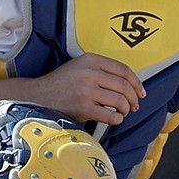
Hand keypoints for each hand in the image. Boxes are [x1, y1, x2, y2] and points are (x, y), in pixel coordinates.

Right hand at [24, 54, 145, 126]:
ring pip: (120, 101)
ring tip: (122, 112)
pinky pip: (110, 115)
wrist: (38, 96)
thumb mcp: (81, 67)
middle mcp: (89, 72)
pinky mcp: (83, 107)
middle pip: (124, 86)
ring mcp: (86, 90)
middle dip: (133, 98)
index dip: (136, 83)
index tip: (140, 92)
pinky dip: (117, 119)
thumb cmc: (62, 83)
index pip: (124, 70)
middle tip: (134, 106)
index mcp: (91, 60)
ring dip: (125, 109)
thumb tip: (130, 85)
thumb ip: (102, 70)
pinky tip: (114, 119)